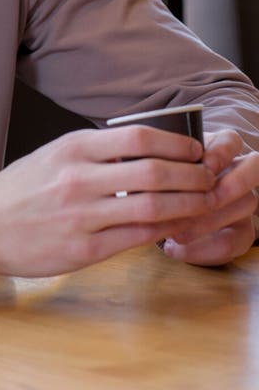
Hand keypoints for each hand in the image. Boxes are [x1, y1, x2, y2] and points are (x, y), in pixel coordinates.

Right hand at [0, 125, 215, 276]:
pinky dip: (163, 230)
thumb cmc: (22, 188)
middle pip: (153, 171)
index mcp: (73, 148)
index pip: (139, 137)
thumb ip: (97, 149)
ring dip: (186, 204)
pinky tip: (176, 226)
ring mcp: (81, 215)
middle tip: (208, 177)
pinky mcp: (83, 249)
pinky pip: (136, 237)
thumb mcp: (56, 153)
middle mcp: (79, 178)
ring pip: (151, 206)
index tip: (195, 149)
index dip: (176, 143)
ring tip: (203, 201)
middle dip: (191, 175)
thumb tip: (148, 148)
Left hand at [159, 130, 258, 264]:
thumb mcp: (154, 165)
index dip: (222, 152)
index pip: (230, 140)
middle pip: (254, 168)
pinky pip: (235, 241)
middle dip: (233, 184)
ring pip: (247, 203)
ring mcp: (239, 201)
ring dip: (210, 220)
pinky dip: (204, 250)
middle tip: (205, 199)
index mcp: (213, 149)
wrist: (157, 208)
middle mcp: (233, 172)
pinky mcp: (239, 230)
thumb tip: (141, 161)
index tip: (204, 165)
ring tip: (175, 231)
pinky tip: (174, 249)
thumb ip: (155, 160)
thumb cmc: (155, 179)